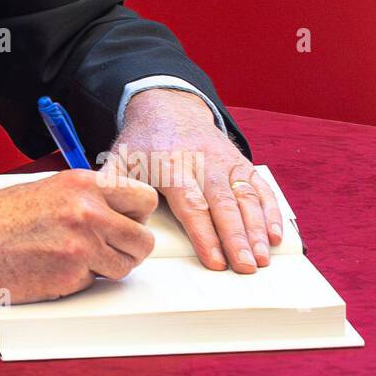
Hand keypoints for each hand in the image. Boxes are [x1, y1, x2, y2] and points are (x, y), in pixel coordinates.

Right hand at [0, 167, 157, 304]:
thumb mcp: (47, 189)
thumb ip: (84, 197)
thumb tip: (113, 209)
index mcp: (82, 184)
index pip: (143, 198)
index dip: (138, 215)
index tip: (129, 221)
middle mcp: (88, 211)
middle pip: (143, 239)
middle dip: (130, 247)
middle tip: (109, 247)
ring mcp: (82, 246)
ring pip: (125, 266)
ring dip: (108, 267)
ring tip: (80, 258)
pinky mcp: (73, 275)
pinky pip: (97, 282)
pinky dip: (82, 279)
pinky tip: (58, 268)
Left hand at [110, 88, 283, 271]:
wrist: (169, 107)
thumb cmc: (143, 143)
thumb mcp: (121, 159)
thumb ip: (112, 187)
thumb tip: (102, 216)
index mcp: (171, 165)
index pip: (191, 204)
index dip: (204, 234)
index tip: (215, 261)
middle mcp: (202, 162)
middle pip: (223, 204)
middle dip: (236, 238)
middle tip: (245, 267)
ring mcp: (224, 162)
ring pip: (245, 197)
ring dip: (256, 229)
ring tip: (261, 259)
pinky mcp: (240, 163)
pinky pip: (260, 188)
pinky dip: (270, 211)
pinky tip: (274, 236)